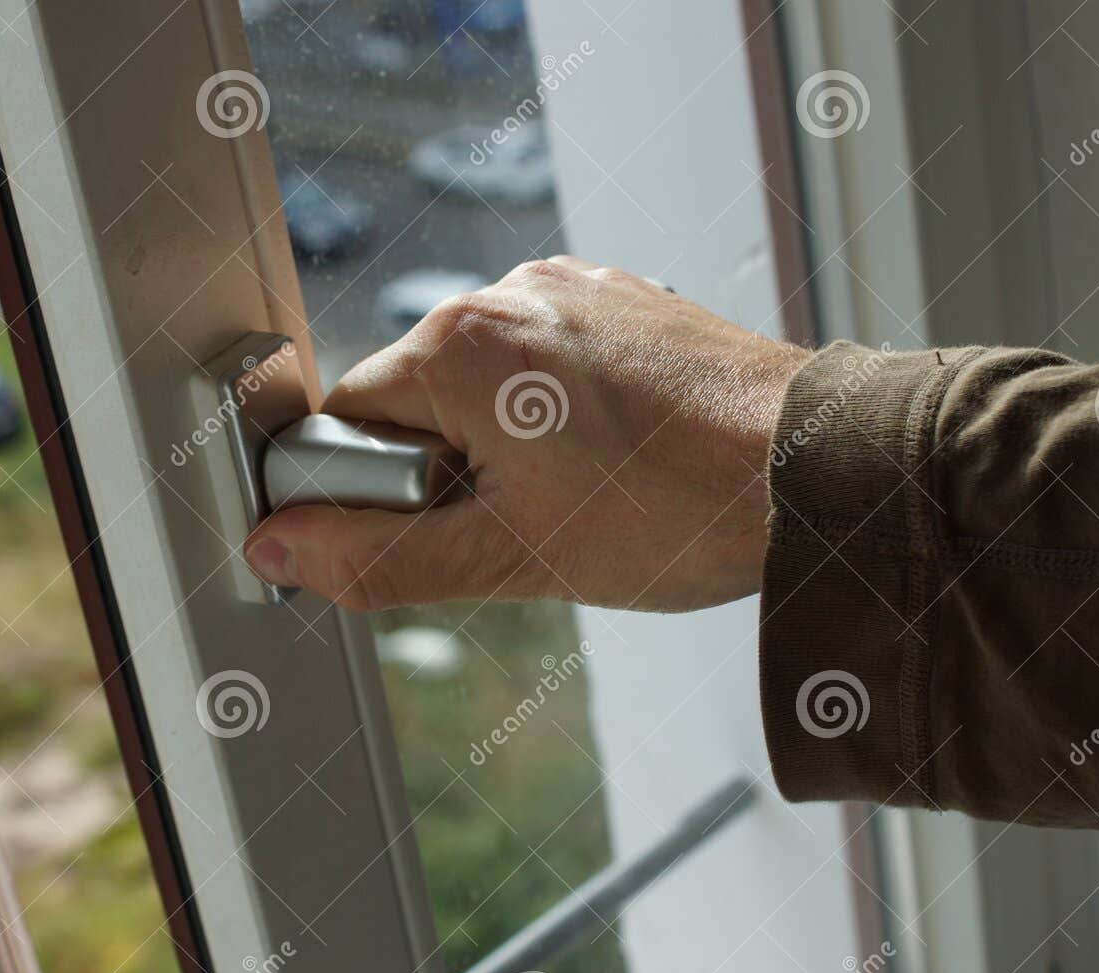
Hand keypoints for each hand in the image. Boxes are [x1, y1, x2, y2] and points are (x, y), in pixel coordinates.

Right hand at [243, 256, 809, 611]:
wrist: (820, 471)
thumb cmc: (672, 513)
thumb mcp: (505, 559)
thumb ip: (373, 559)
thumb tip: (277, 550)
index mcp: (460, 344)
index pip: (344, 423)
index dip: (369, 498)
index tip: (439, 535)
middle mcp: (507, 290)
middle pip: (409, 400)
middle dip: (439, 475)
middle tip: (524, 525)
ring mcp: (570, 287)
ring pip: (477, 386)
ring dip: (496, 449)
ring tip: (582, 495)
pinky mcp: (619, 299)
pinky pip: (542, 364)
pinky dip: (549, 417)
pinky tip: (610, 460)